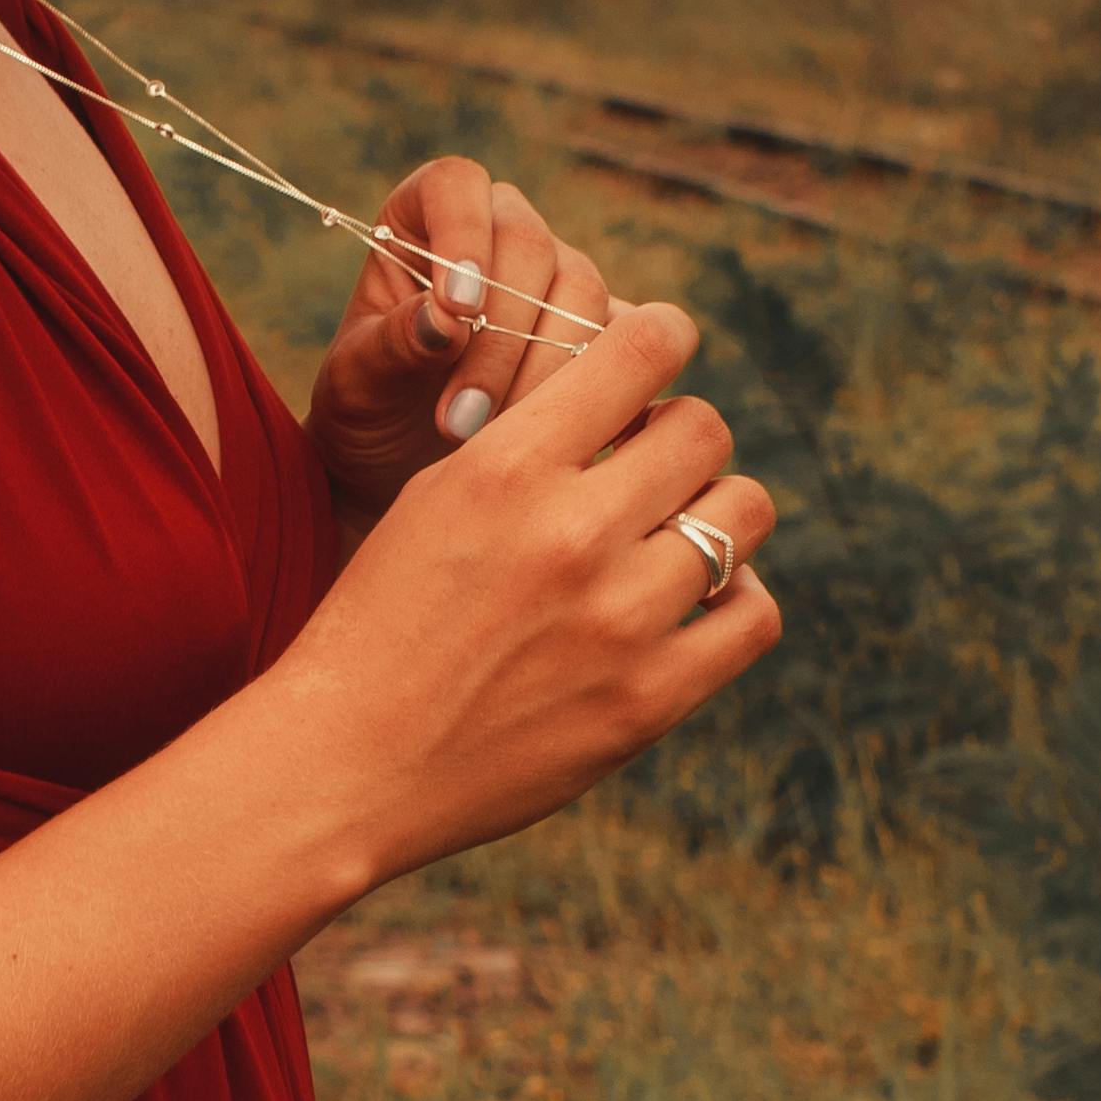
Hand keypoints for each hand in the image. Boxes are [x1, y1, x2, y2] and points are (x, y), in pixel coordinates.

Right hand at [271, 297, 778, 885]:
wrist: (347, 763)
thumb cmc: (380, 622)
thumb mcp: (433, 500)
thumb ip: (530, 446)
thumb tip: (632, 402)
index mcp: (506, 465)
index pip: (643, 347)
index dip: (665, 337)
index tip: (662, 351)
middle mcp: (571, 531)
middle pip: (704, 430)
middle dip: (681, 436)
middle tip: (651, 467)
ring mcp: (619, 618)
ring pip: (743, 512)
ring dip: (714, 512)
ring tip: (672, 536)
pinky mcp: (649, 698)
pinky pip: (754, 614)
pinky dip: (736, 596)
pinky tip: (695, 602)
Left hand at [303, 155, 613, 533]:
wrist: (403, 467)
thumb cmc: (369, 407)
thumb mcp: (358, 383)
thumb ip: (393, 344)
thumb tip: (445, 318)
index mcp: (425, 216)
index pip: (455, 184)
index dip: (462, 234)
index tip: (457, 308)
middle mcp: (500, 232)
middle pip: (530, 244)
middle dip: (499, 335)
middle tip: (459, 417)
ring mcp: (559, 278)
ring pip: (582, 291)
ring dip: (540, 369)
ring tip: (491, 438)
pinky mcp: (603, 331)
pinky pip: (624, 342)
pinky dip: (592, 390)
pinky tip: (553, 440)